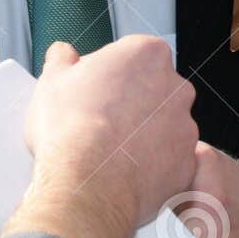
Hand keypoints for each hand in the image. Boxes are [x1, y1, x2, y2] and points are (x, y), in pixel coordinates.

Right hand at [7, 37, 197, 237]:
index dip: (108, 72)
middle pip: (152, 88)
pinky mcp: (186, 164)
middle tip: (98, 118)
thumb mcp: (52, 80)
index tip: (92, 87)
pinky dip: (151, 165)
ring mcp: (185, 127)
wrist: (88, 184)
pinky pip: (170, 161)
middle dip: (130, 101)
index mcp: (147, 54)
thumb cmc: (72, 130)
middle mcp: (174, 87)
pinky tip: (123, 169)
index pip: (131, 53)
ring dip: (142, 133)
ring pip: (164, 125)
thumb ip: (62, 59)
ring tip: (108, 148)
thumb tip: (63, 55)